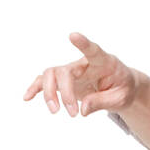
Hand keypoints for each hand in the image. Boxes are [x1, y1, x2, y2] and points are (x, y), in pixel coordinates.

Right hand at [22, 33, 138, 116]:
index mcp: (103, 62)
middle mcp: (83, 64)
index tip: (73, 36)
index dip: (83, 43)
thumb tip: (82, 110)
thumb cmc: (123, 89)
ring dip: (49, 93)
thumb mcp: (121, 98)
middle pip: (65, 71)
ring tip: (55, 111)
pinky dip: (36, 88)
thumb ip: (103, 102)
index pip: (92, 50)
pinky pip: (45, 81)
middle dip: (65, 93)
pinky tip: (27, 98)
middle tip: (73, 114)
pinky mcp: (65, 81)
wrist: (120, 87)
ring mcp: (72, 71)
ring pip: (51, 74)